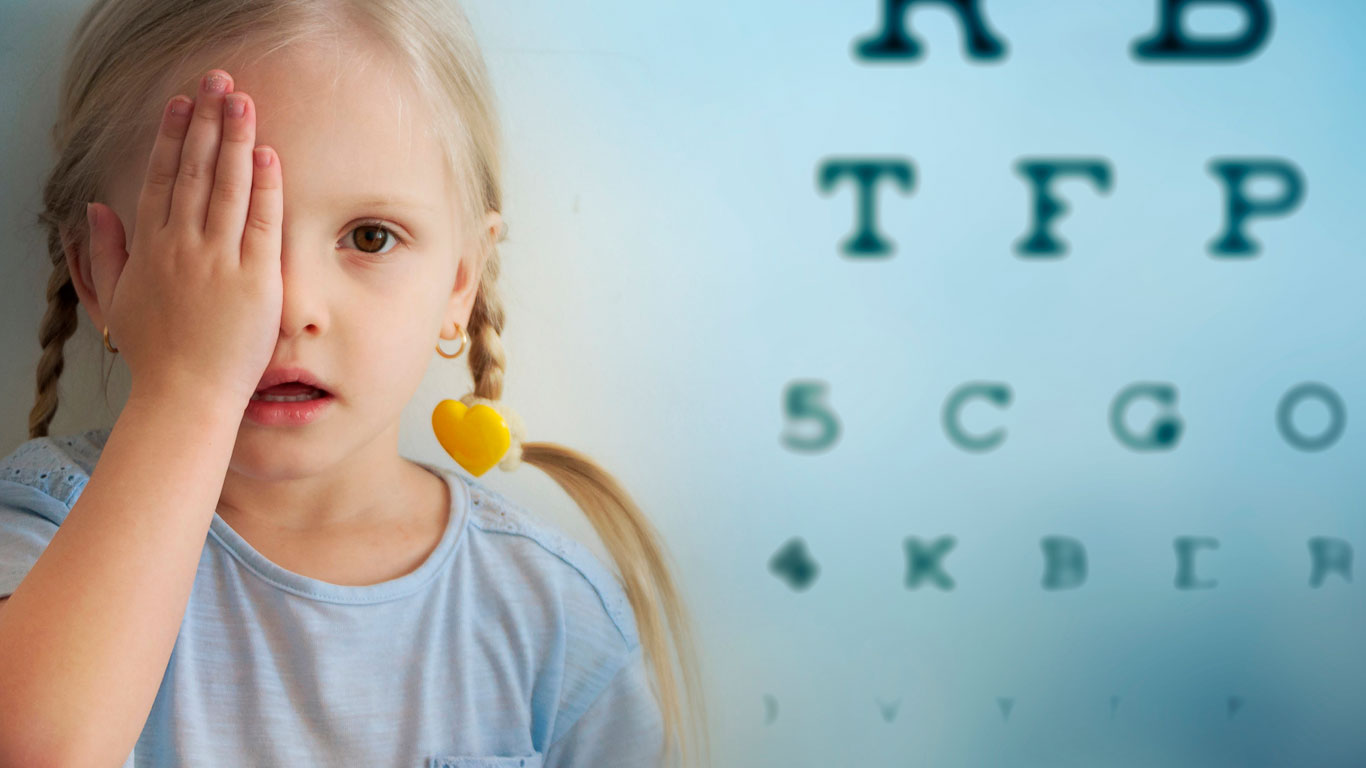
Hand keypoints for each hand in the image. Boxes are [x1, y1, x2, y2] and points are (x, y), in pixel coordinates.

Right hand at [87, 68, 282, 406]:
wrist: (185, 397)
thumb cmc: (156, 356)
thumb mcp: (117, 299)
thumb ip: (105, 252)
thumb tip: (96, 209)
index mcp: (151, 248)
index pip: (163, 178)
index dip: (174, 136)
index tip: (183, 103)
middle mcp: (182, 247)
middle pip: (196, 170)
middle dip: (207, 121)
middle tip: (219, 81)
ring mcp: (218, 261)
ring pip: (227, 187)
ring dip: (236, 139)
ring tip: (244, 101)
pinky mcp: (255, 279)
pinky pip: (262, 223)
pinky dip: (264, 187)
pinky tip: (267, 155)